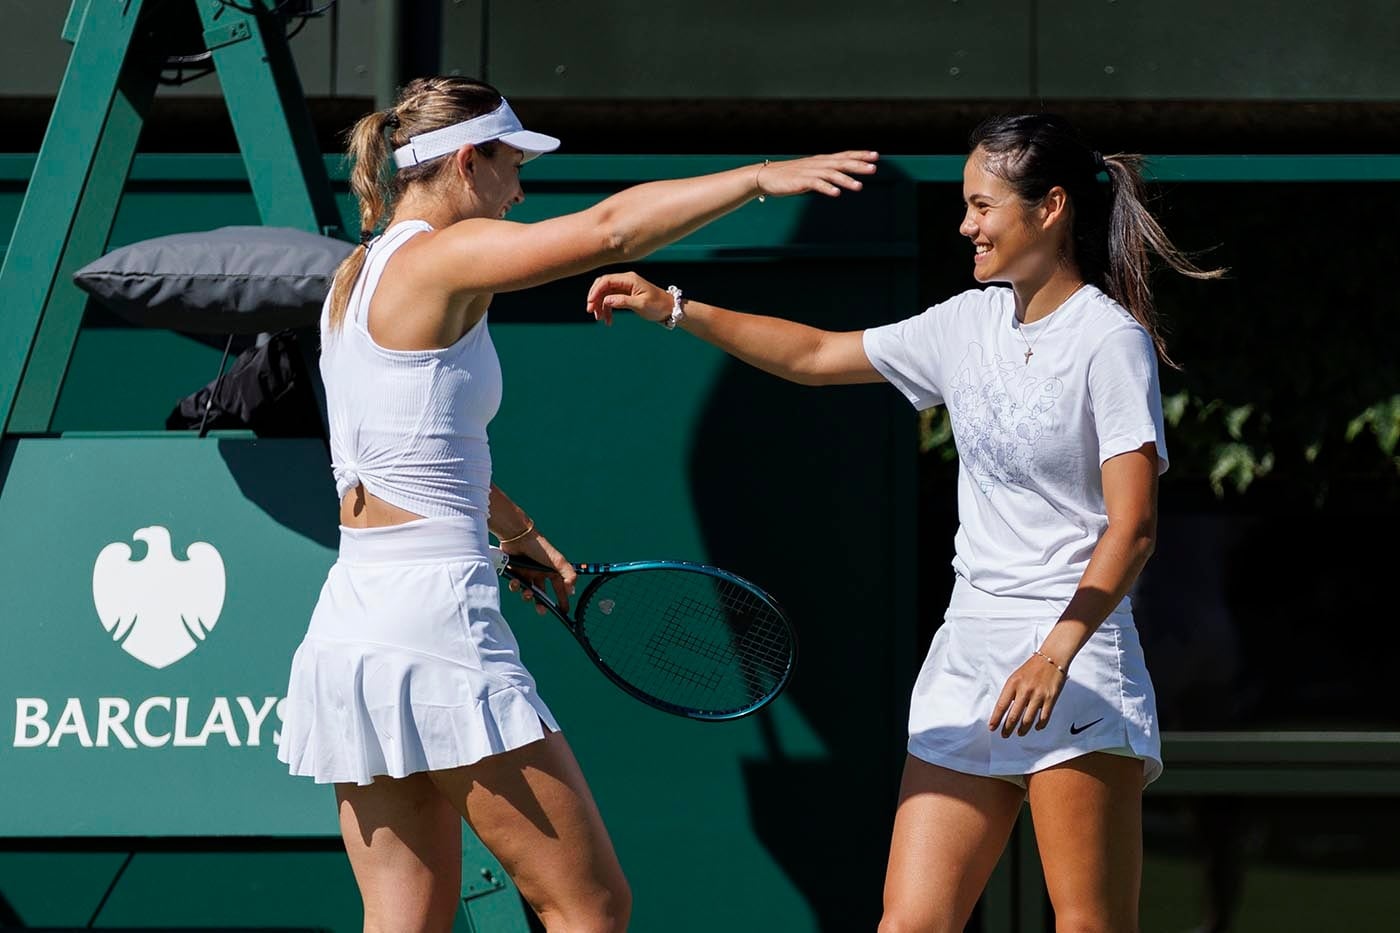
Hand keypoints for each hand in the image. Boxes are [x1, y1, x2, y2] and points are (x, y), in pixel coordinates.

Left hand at [502, 530, 576, 615]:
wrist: (518, 537)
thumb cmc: (540, 547)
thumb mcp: (558, 561)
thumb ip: (569, 574)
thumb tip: (572, 590)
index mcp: (551, 571)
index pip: (559, 588)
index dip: (562, 600)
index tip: (564, 611)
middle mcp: (540, 573)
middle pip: (542, 594)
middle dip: (542, 604)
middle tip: (542, 611)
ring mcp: (527, 573)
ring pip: (527, 591)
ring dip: (528, 596)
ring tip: (527, 594)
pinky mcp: (514, 572)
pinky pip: (515, 585)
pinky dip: (515, 586)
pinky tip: (516, 583)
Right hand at [585, 271, 670, 324]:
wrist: (669, 308)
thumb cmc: (658, 305)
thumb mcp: (641, 304)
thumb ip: (623, 301)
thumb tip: (606, 300)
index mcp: (629, 279)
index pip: (606, 281)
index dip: (596, 292)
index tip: (590, 304)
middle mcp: (625, 280)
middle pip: (603, 286)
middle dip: (595, 298)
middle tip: (591, 312)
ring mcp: (624, 287)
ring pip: (606, 294)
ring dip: (600, 306)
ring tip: (600, 319)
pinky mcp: (625, 294)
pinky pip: (611, 300)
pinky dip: (608, 309)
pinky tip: (608, 320)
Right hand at [754, 151, 879, 198]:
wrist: (767, 176)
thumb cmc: (790, 175)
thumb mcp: (812, 172)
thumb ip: (827, 173)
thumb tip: (842, 177)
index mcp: (822, 161)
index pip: (845, 155)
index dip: (860, 155)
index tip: (875, 156)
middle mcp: (818, 164)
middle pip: (842, 163)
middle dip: (859, 165)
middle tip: (874, 168)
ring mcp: (810, 172)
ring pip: (832, 174)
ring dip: (846, 180)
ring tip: (859, 186)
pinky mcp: (801, 181)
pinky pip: (816, 184)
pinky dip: (827, 188)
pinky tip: (836, 193)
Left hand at [988, 653, 1068, 737]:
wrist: (1051, 658)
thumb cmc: (1031, 668)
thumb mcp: (1015, 677)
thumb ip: (1010, 693)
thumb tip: (1003, 711)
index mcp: (1013, 684)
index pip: (1001, 705)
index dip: (996, 719)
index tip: (992, 727)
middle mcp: (1025, 690)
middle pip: (1013, 716)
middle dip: (1007, 728)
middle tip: (1004, 735)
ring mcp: (1038, 695)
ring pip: (1028, 720)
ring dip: (1022, 730)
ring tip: (1019, 733)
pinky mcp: (1051, 698)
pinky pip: (1044, 717)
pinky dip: (1039, 725)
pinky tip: (1036, 727)